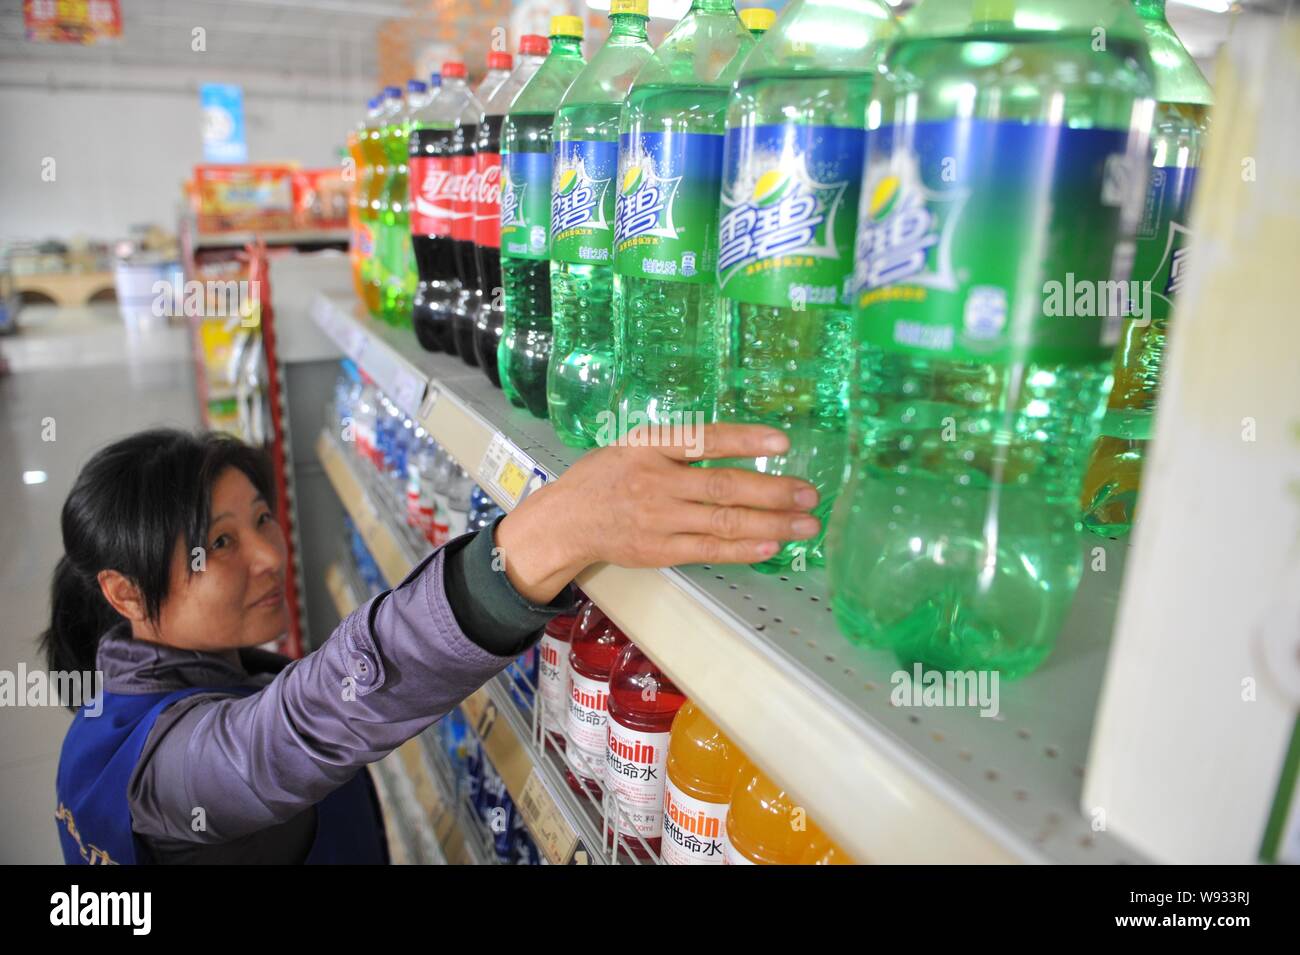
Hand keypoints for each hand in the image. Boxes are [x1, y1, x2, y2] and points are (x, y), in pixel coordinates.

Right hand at [494, 423, 820, 603]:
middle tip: (810, 493)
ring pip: (723, 521)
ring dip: (770, 524)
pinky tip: (772, 546)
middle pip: (723, 486)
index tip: (783, 441)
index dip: (745, 440)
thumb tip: (740, 444)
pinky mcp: (659, 550)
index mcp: (650, 446)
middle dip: (773, 491)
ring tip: (805, 524)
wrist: (565, 521)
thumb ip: (678, 445)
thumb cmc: (606, 475)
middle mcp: (656, 481)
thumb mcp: (634, 444)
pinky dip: (743, 549)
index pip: (705, 439)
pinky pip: (709, 550)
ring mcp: (658, 519)